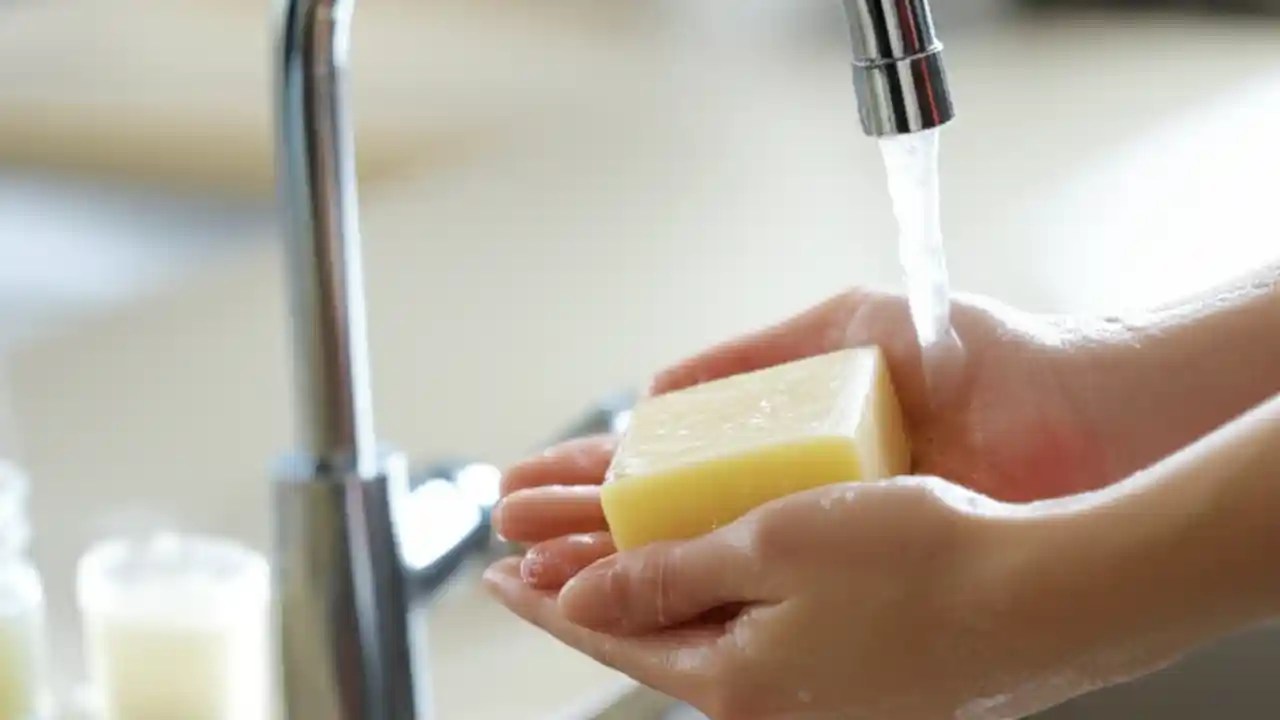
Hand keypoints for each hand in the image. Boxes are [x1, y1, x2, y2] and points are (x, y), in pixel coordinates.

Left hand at [485, 476, 1183, 719]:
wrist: (1044, 598)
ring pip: (698, 634)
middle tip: (530, 562)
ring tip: (602, 556)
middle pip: (646, 639)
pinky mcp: (849, 677)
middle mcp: (765, 702)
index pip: (607, 633)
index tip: (497, 576)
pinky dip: (710, 597)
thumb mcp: (773, 548)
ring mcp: (811, 696)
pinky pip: (750, 633)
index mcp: (734, 679)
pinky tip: (707, 569)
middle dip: (584, 595)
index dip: (546, 600)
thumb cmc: (919, 561)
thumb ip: (669, 575)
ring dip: (646, 592)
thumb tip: (582, 593)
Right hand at [496, 290, 1115, 587]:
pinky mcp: (851, 573)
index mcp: (780, 432)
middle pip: (656, 519)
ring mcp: (815, 540)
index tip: (525, 486)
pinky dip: (679, 595)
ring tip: (531, 570)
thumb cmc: (978, 359)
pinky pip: (749, 589)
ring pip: (686, 561)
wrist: (1074, 411)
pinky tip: (621, 599)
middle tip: (504, 537)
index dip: (587, 477)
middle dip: (573, 528)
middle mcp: (787, 495)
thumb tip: (657, 393)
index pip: (659, 464)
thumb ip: (752, 357)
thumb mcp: (846, 328)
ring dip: (602, 568)